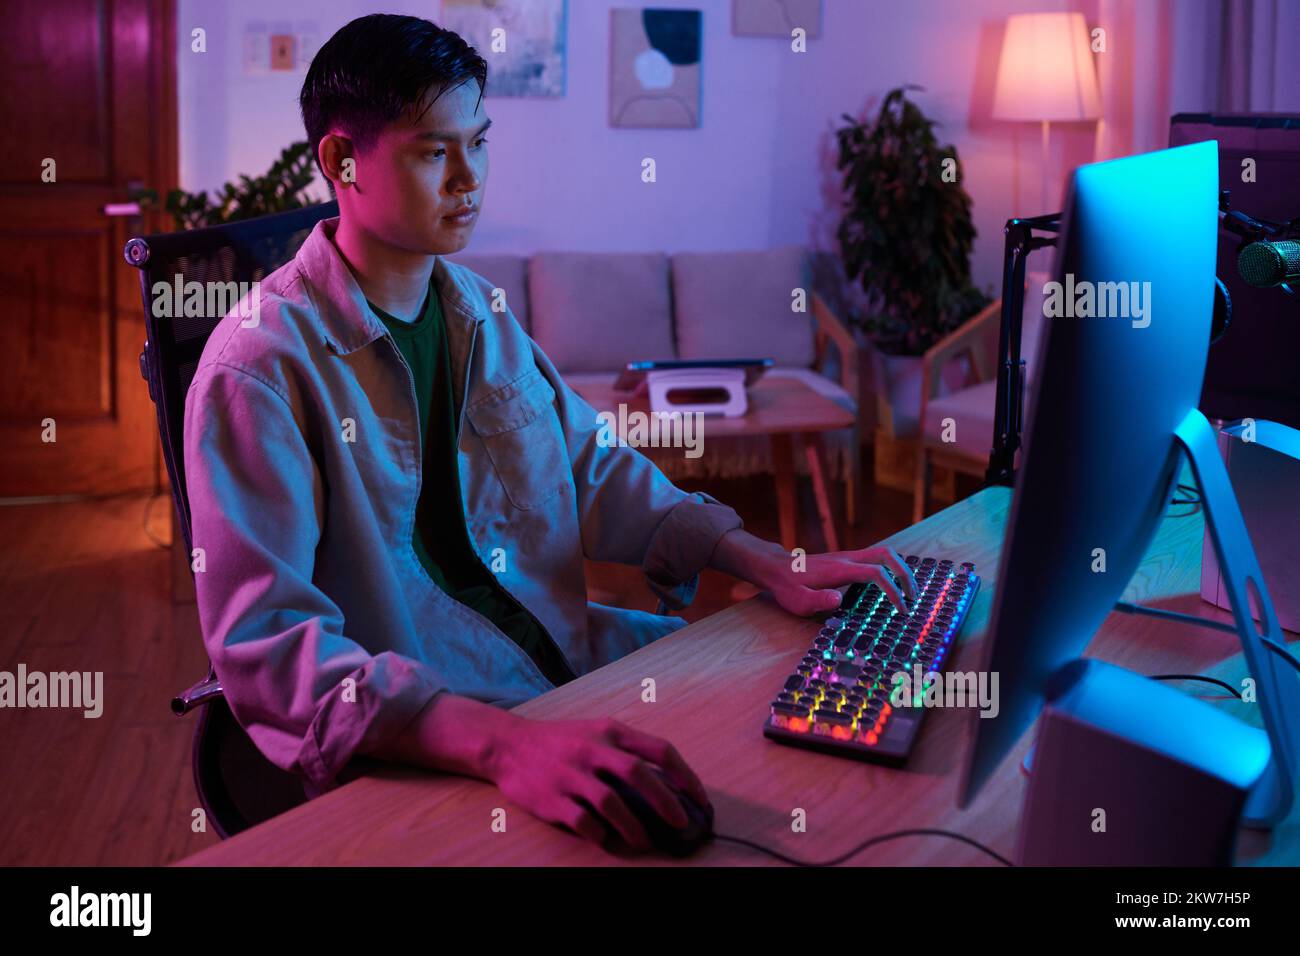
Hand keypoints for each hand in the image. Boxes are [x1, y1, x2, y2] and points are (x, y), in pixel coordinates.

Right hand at [488, 716, 710, 850]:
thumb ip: (628, 752)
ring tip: (645, 841)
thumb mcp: (597, 733)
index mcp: (610, 731)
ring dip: (634, 826)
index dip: (685, 776)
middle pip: (639, 774)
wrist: (509, 745)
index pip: (659, 750)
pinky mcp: (552, 798)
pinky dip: (600, 834)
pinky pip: (583, 821)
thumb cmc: (562, 741)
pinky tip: (607, 839)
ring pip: (612, 803)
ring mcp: (571, 774)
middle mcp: (592, 749)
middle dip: (666, 802)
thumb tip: (670, 785)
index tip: (699, 799)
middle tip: (681, 824)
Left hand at [762, 544, 917, 616]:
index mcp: (839, 570)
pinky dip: (891, 569)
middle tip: (914, 597)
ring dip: (900, 570)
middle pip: (887, 556)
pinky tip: (892, 586)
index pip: (875, 574)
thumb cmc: (788, 587)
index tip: (901, 609)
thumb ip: (817, 600)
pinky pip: (876, 559)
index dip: (892, 590)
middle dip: (905, 574)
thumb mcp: (798, 600)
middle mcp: (847, 559)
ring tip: (908, 593)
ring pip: (884, 554)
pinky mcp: (848, 560)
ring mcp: (849, 557)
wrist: (777, 569)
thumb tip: (838, 599)